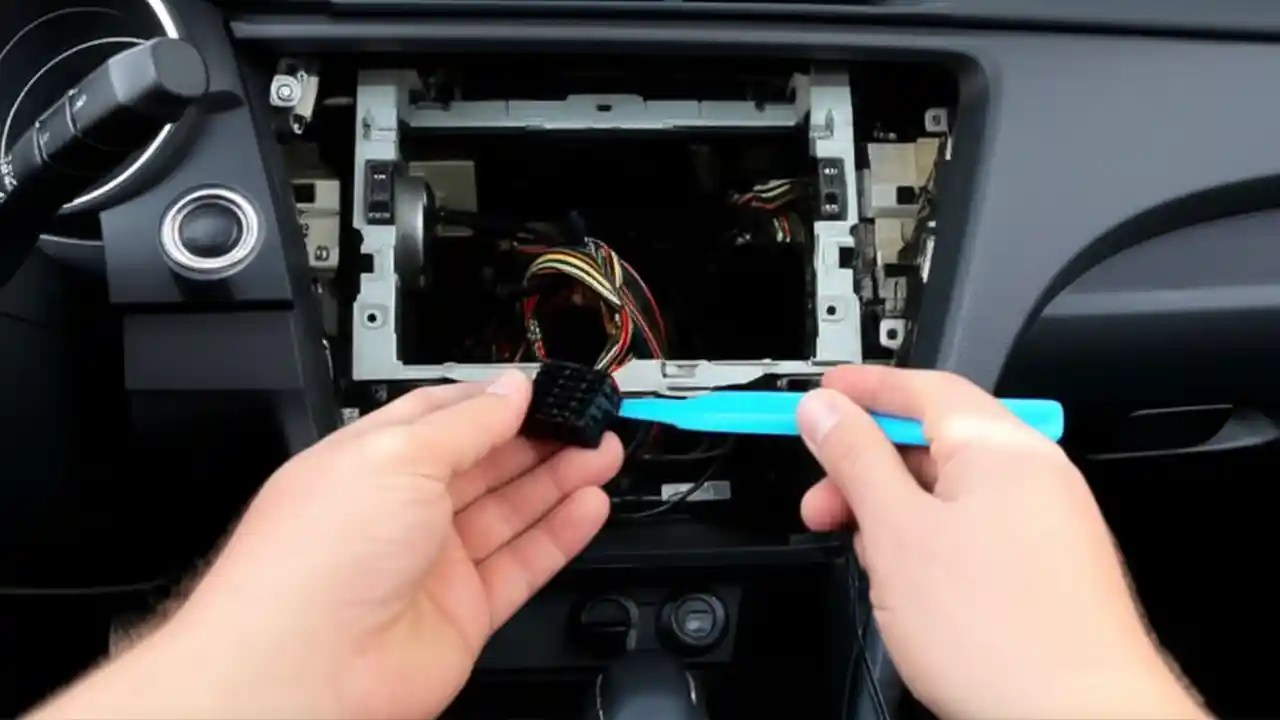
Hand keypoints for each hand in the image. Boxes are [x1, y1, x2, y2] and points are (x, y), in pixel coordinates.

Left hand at [34, 372, 622, 718]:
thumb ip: (464, 423)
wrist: (304, 672)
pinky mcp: (461, 612)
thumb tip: (509, 391)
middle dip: (538, 439)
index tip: (544, 390)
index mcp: (371, 461)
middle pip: (485, 464)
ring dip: (558, 481)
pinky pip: (522, 565)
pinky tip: (586, 507)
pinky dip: (559, 536)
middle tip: (587, 421)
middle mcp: (400, 512)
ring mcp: (432, 564)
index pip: (443, 418)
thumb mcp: (396, 457)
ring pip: (510, 513)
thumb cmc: (312, 563)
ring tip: (601, 454)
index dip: (496, 402)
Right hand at [796, 365, 1205, 718]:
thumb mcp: (897, 532)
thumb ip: (855, 460)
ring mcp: (1048, 523)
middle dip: (866, 468)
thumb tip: (824, 413)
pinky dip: (930, 544)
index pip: (922, 387)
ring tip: (867, 558)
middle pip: (933, 442)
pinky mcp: (1049, 569)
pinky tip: (907, 585)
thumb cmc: (1003, 637)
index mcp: (1001, 448)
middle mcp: (1035, 475)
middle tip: (822, 500)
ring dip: (895, 512)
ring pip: (951, 493)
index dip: (862, 389)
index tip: (823, 397)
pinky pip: (975, 532)